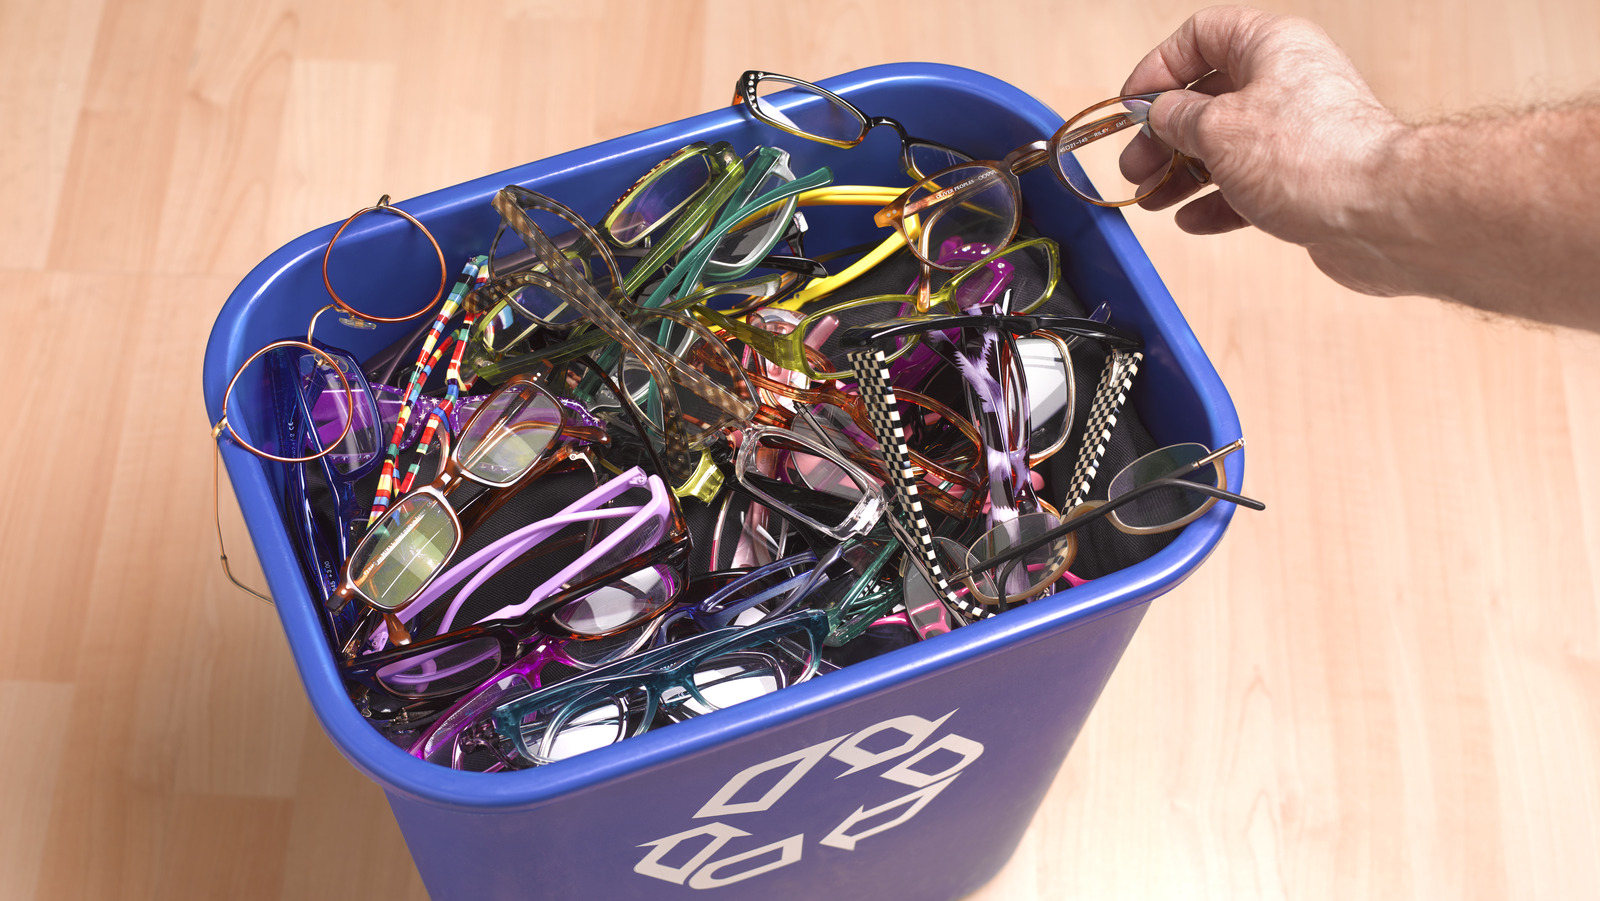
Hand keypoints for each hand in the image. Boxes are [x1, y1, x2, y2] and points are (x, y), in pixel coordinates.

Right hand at [1122, 6, 1411, 293]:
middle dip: (1164, 134)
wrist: (1379, 213)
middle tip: (1135, 165)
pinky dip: (1216, 201)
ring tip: (1152, 198)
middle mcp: (1287, 81)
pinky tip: (1191, 218)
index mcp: (1271, 46)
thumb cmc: (1314, 157)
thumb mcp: (1217, 128)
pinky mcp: (1305, 178)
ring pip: (1225, 146)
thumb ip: (1177, 118)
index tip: (1132, 103)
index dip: (1159, 68)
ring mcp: (1297, 132)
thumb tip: (1160, 115)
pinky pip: (1248, 184)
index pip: (1201, 37)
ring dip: (1182, 173)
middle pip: (1208, 97)